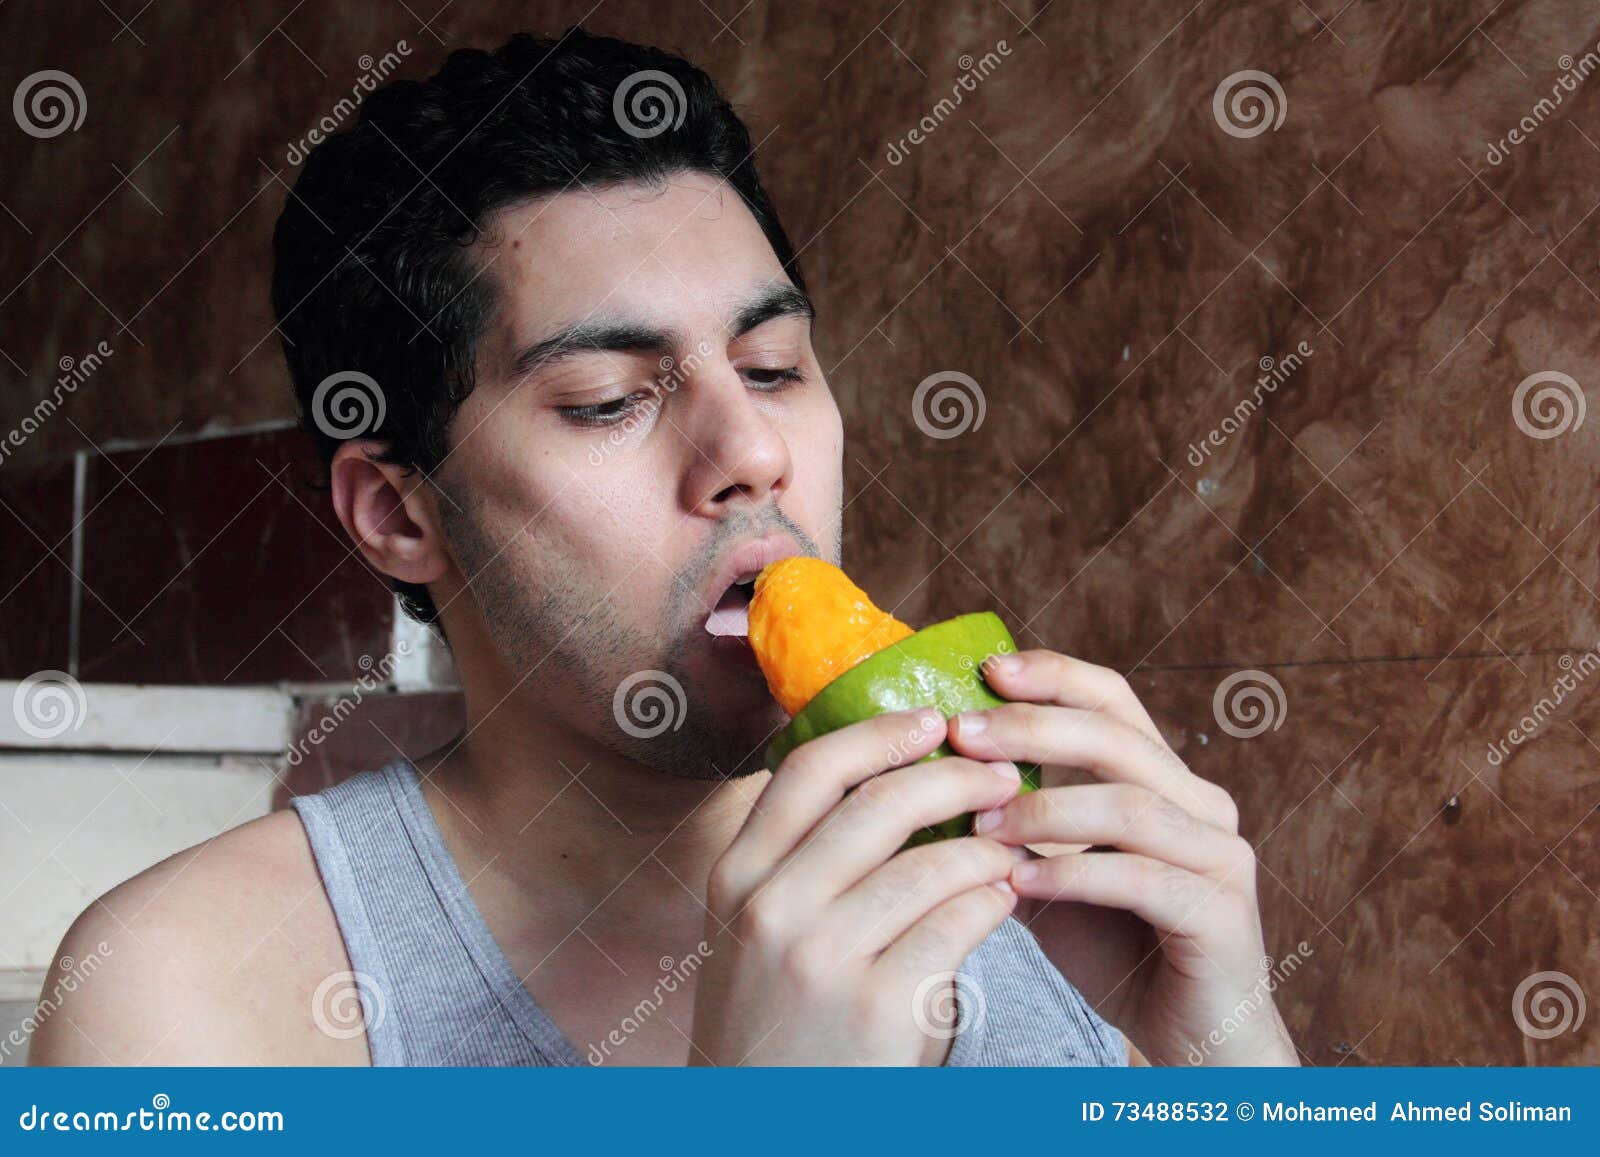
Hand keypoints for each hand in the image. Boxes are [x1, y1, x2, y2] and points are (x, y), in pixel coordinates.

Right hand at [692, 706, 1024, 1064]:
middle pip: (879, 804)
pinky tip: (1005, 901)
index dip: (878, 733)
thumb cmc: (776, 1021)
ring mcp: (821, 958)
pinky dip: (991, 902)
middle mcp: (770, 908)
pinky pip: (956, 925)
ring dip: (987, 848)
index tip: (931, 721)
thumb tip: (893, 777)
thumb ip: (799, 860)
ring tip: (1013, 849)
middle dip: (954, 777)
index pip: (810, 770)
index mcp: (735, 876)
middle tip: (1002, 776)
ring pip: (929, 864)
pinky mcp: (876, 1008)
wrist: (765, 1131)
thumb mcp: (752, 931)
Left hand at [945, 650, 1297, 1066]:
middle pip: (1116, 738)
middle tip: (965, 736)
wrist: (1188, 1037)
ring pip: (1127, 804)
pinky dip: (1073, 874)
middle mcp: (1201, 804)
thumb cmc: (1116, 949)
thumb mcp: (1051, 874)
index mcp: (1164, 780)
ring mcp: (1219, 855)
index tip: (987, 672)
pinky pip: (1140, 877)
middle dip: (1033, 729)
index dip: (1054, 676)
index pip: (1113, 700)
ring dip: (1045, 809)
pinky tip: (1020, 884)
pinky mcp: (1221, 911)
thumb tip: (932, 779)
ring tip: (981, 825)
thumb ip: (1015, 827)